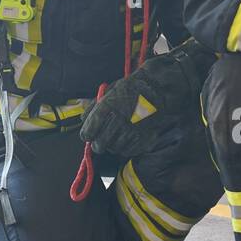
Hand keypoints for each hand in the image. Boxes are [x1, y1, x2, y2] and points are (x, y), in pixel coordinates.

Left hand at [80, 40, 213, 157]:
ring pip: (113, 150)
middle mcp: (118, 121)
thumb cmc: (132, 88)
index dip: (87, 135)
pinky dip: (125, 148)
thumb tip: (84, 118)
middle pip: (99, 146)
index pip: (88, 132)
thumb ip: (94, 106)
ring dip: (112, 146)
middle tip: (100, 140)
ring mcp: (131, 131)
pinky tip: (126, 139)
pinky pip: (128, 152)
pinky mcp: (142, 138)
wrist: (156, 89)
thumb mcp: (109, 92)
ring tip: (116, 137)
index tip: (89, 134)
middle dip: (98, 144)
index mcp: (106, 108)